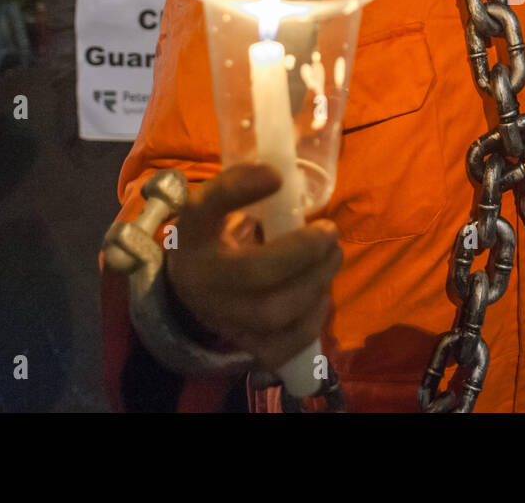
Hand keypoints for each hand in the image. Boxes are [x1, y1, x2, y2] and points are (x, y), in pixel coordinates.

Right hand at [164, 163, 342, 371]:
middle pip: (254, 274)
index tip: (276, 176)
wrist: (196, 288)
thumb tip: (277, 175)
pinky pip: (286, 344)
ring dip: (316, 282)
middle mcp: (203, 285)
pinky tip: (321, 294)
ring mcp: (226, 322)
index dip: (238, 189)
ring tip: (332, 256)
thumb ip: (238, 186)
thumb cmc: (213, 239)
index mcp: (192, 240)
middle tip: (329, 231)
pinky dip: (313, 319)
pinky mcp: (250, 347)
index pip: (204, 210)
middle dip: (302, 252)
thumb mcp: (214, 206)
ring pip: (275, 313)